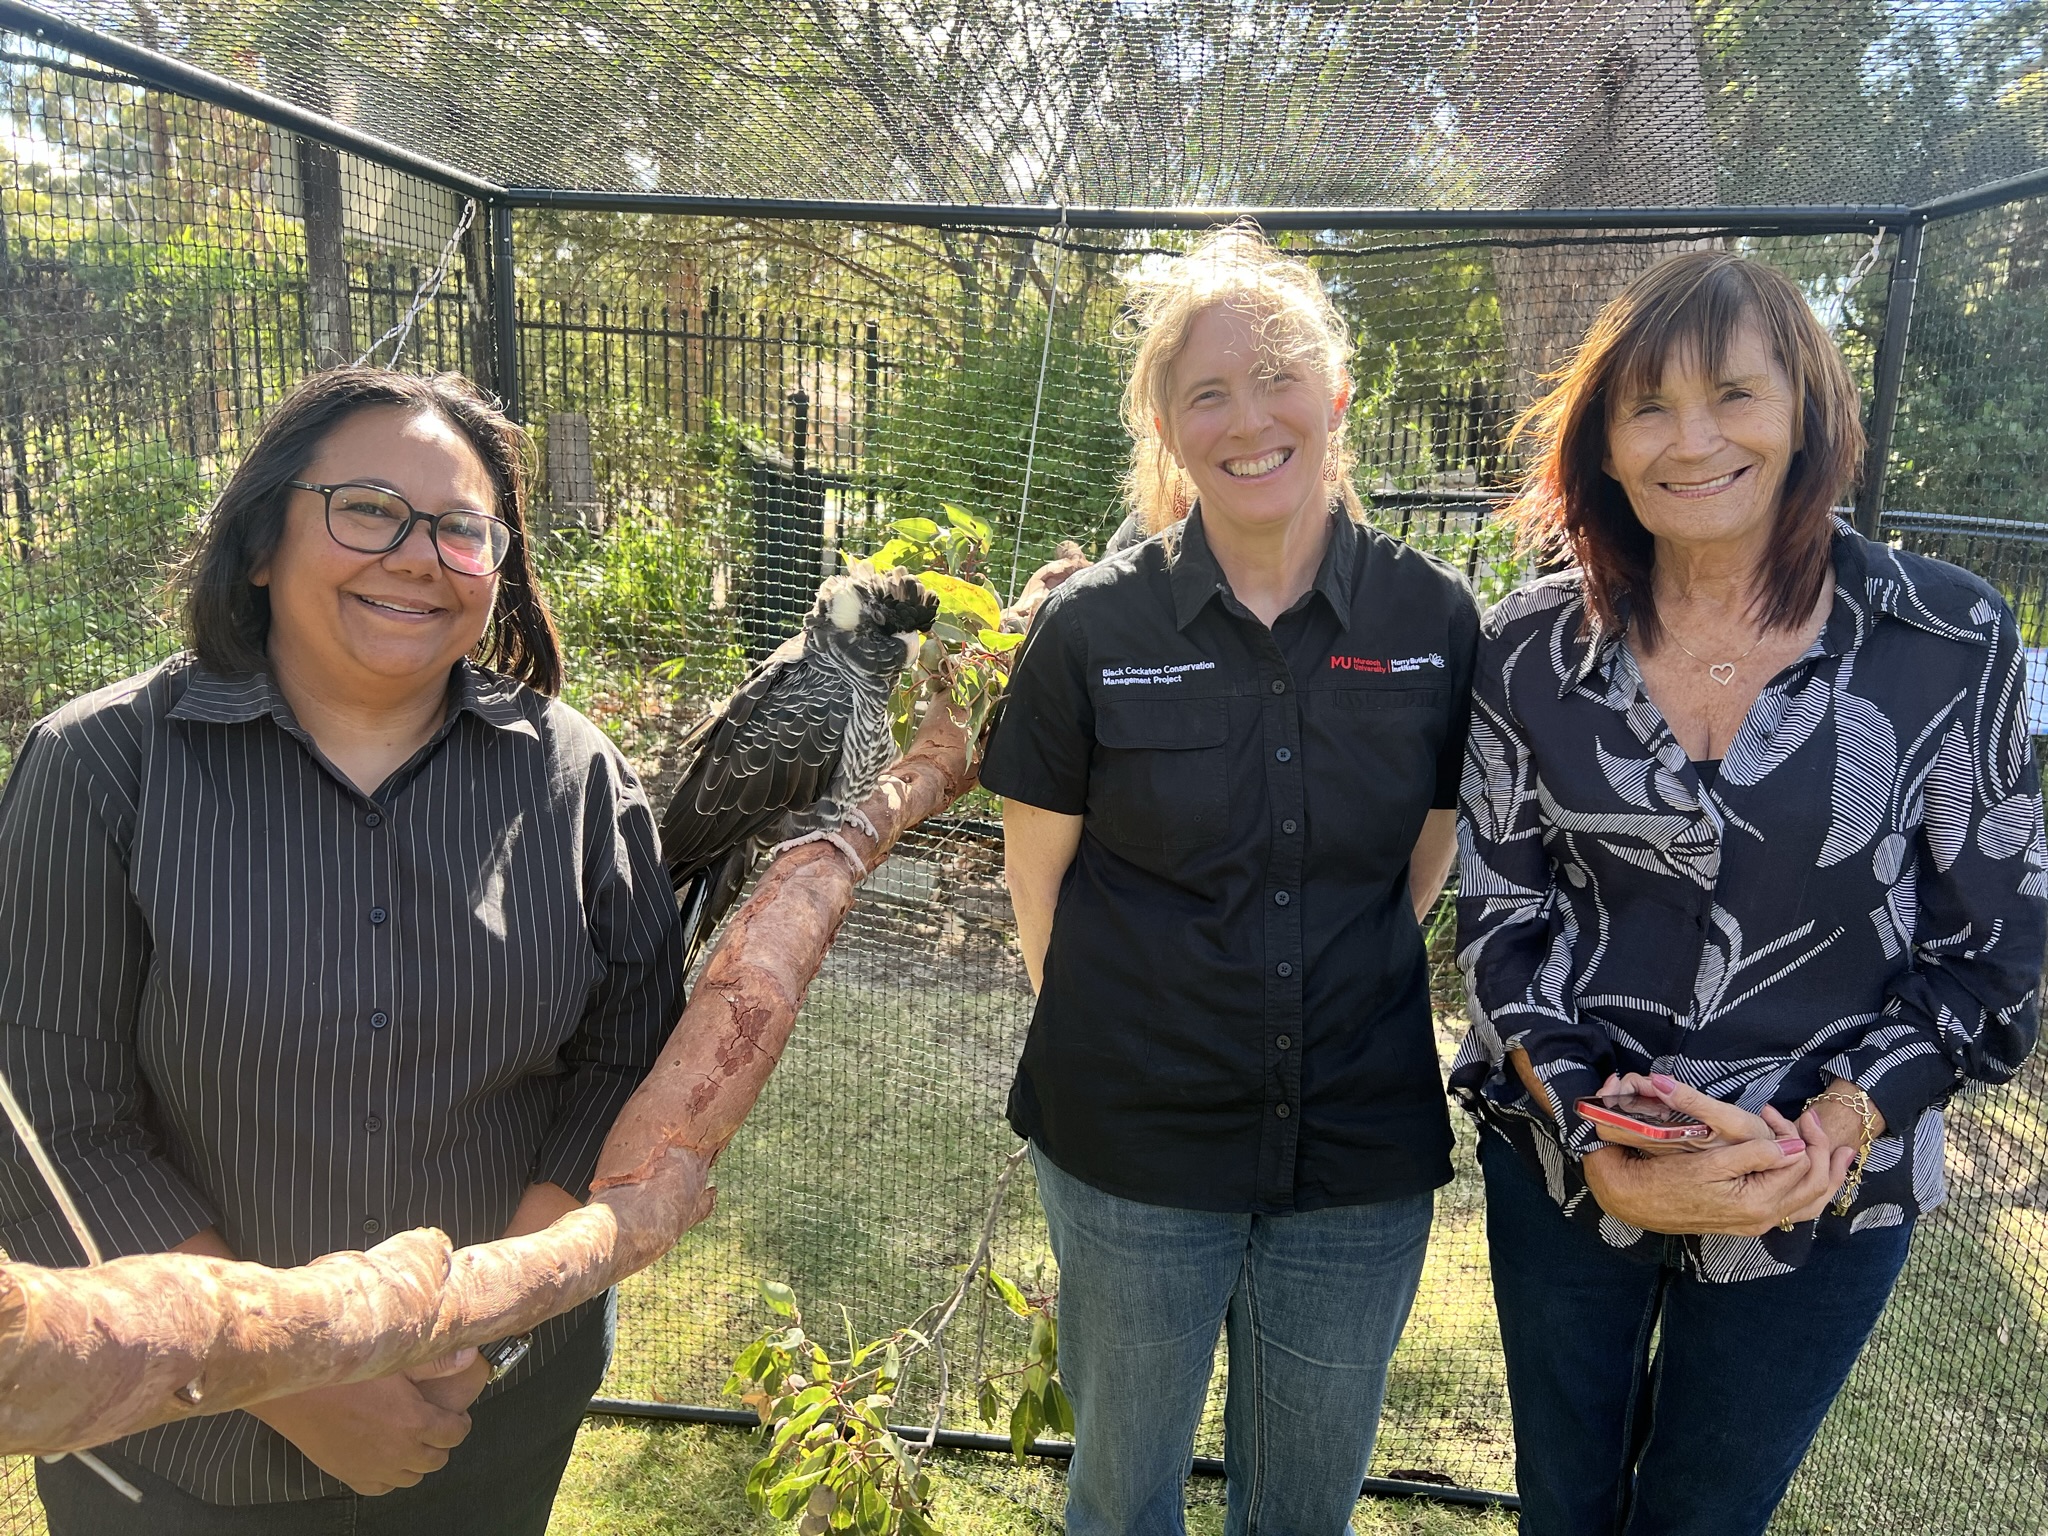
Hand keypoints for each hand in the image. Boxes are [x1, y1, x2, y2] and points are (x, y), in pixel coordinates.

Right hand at [250, 1348, 478, 1494]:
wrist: (294, 1390)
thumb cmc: (343, 1369)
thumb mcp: (395, 1357)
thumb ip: (435, 1361)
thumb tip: (468, 1356)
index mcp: (415, 1422)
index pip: (455, 1434)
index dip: (460, 1423)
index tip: (456, 1416)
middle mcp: (398, 1451)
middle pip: (437, 1460)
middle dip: (441, 1443)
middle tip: (435, 1425)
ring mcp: (373, 1467)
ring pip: (411, 1478)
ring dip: (416, 1460)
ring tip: (410, 1438)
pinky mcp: (349, 1475)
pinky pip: (380, 1488)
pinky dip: (389, 1476)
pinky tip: (384, 1456)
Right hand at [1582, 1076, 1854, 1235]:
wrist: (1634, 1201)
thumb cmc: (1665, 1178)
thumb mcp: (1708, 1163)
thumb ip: (1754, 1156)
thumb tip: (1793, 1147)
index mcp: (1755, 1204)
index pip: (1800, 1167)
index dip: (1798, 1135)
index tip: (1779, 1109)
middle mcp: (1762, 1218)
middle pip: (1814, 1185)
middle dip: (1819, 1149)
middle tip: (1809, 1117)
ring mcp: (1756, 1222)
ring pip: (1811, 1201)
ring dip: (1825, 1172)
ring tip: (1837, 1151)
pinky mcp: (1748, 1219)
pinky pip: (1794, 1208)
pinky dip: (1810, 1189)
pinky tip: (1811, 1173)